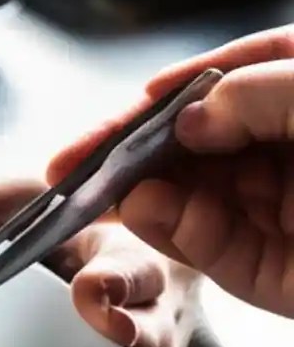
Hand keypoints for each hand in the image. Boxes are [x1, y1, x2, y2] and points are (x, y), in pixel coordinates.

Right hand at [48, 24, 293, 316]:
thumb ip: (255, 92)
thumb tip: (192, 116)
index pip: (236, 78)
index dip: (183, 85)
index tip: (142, 96)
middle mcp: (290, 150)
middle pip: (195, 141)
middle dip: (134, 149)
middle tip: (75, 160)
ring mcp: (281, 209)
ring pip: (189, 193)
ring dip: (142, 191)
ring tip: (108, 188)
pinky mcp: (268, 269)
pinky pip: (206, 245)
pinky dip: (170, 229)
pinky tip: (150, 212)